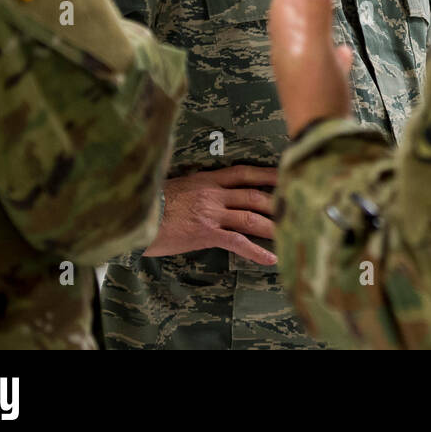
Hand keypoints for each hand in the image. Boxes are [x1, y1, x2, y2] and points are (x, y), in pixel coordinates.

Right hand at [143, 165, 278, 263]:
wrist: (133, 215)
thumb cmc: (150, 203)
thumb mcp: (176, 186)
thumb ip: (197, 187)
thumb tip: (209, 192)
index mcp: (206, 179)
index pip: (244, 173)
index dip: (267, 174)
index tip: (285, 173)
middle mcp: (213, 193)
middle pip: (254, 195)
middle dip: (278, 201)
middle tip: (298, 206)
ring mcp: (211, 213)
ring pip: (251, 217)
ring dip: (273, 226)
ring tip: (291, 232)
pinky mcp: (206, 233)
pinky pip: (237, 242)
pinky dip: (256, 251)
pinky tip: (270, 258)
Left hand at [269, 0, 352, 136]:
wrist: (324, 140)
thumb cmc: (318, 93)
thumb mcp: (318, 50)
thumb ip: (317, 16)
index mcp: (287, 48)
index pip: (282, 13)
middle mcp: (292, 61)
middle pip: (291, 27)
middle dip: (295, 5)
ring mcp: (305, 78)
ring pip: (306, 45)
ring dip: (312, 25)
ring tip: (320, 11)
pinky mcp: (321, 92)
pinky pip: (325, 65)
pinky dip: (331, 53)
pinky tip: (343, 51)